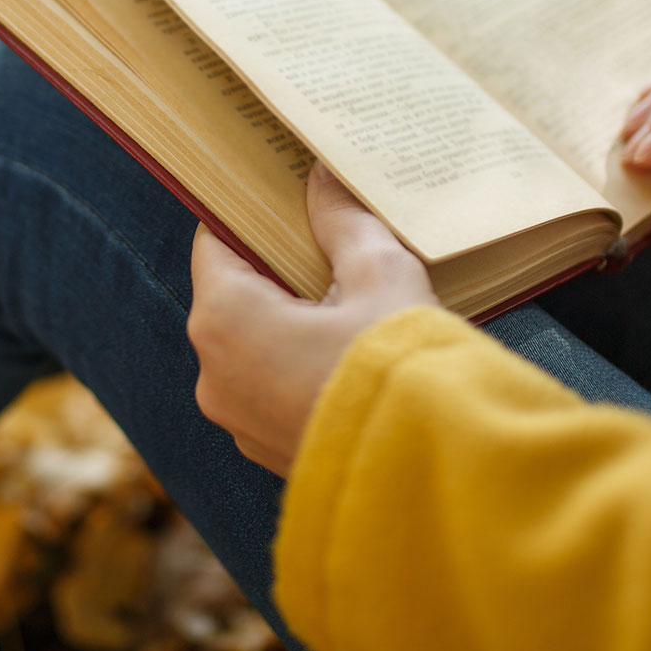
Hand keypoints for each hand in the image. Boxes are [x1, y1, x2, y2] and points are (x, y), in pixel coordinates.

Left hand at [189, 162, 438, 475]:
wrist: (436, 471)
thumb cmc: (401, 365)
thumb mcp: (379, 274)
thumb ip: (342, 222)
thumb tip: (323, 179)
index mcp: (225, 320)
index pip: (214, 244)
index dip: (248, 216)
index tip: (281, 199)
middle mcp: (214, 375)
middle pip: (232, 297)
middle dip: (276, 269)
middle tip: (325, 244)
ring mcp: (238, 420)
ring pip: (251, 346)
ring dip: (289, 321)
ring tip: (347, 301)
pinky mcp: (267, 450)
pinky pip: (270, 390)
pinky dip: (298, 366)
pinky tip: (347, 354)